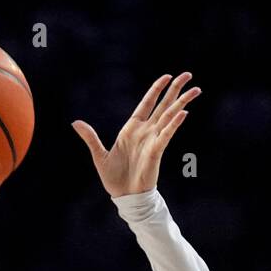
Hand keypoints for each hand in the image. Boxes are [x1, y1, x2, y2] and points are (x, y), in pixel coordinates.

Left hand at [72, 72, 199, 197]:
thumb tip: (75, 122)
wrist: (124, 196)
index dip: (157, 89)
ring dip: (182, 103)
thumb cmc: (113, 178)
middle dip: (175, 90)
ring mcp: (152, 140)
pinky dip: (174, 124)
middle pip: (163, 105)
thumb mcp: (99, 155)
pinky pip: (167, 134)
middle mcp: (145, 131)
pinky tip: (183, 113)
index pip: (147, 103)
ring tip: (195, 90)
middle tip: (188, 74)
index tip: (167, 76)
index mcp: (132, 129)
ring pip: (169, 116)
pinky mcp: (156, 151)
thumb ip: (90, 137)